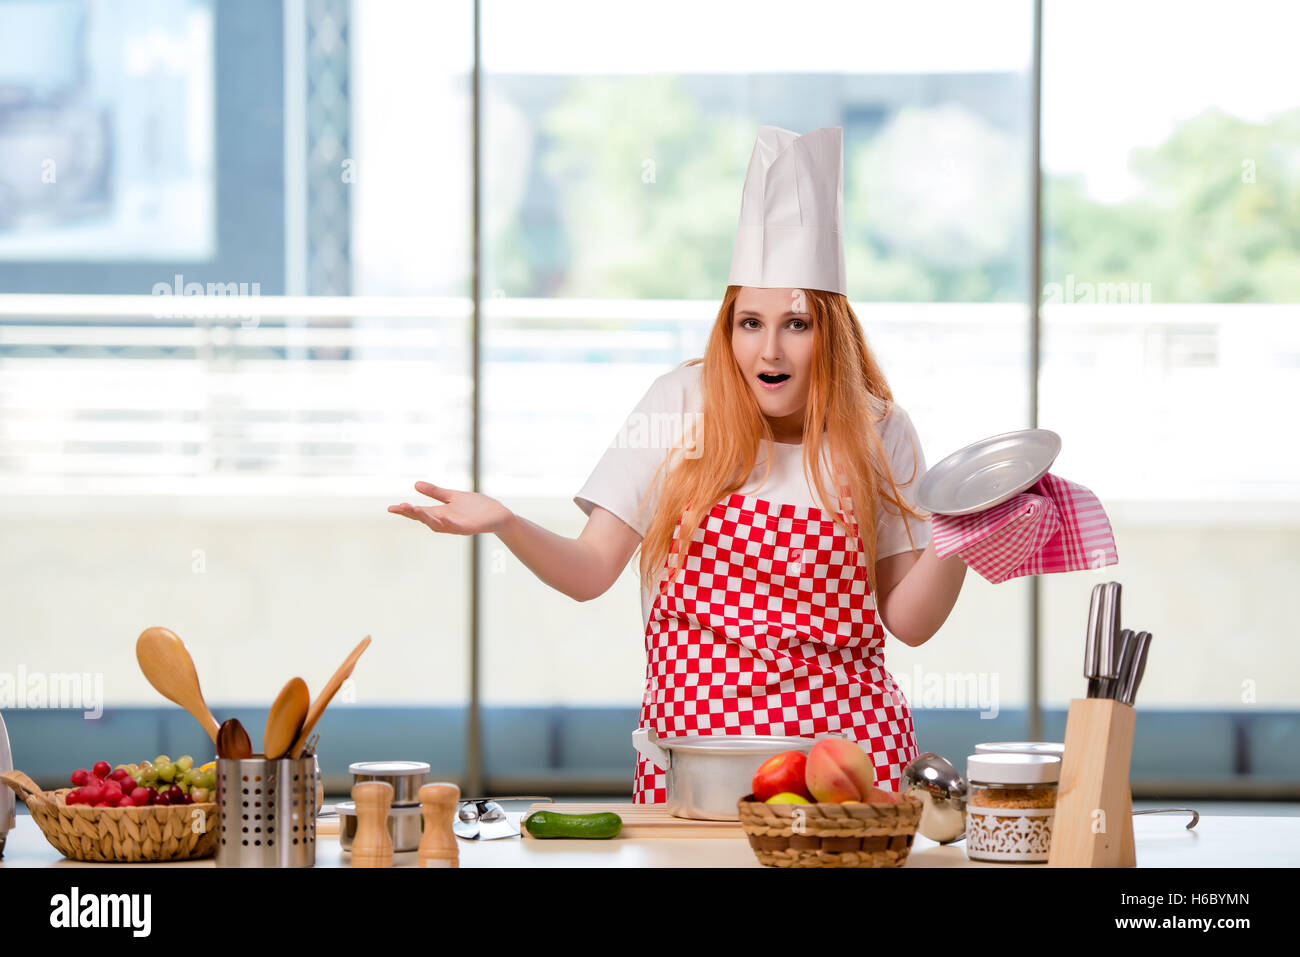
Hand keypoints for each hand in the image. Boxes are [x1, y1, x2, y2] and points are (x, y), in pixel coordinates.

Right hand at [387, 481, 510, 535]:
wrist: (498, 514)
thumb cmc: (476, 507)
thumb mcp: (453, 496)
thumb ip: (436, 492)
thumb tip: (415, 484)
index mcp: (440, 513)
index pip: (419, 513)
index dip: (405, 511)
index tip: (390, 508)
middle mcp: (446, 521)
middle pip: (425, 519)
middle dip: (412, 514)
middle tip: (399, 507)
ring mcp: (457, 526)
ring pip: (438, 525)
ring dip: (426, 518)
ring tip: (415, 509)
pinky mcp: (469, 528)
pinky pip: (457, 527)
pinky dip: (449, 522)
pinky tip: (442, 516)